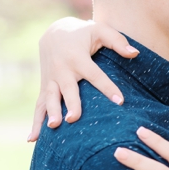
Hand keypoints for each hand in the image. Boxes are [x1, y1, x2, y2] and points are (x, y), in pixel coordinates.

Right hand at [28, 17, 136, 140]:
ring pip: (49, 98)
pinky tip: (33, 139)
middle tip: (73, 118)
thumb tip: (135, 54)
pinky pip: (38, 106)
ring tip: (54, 126)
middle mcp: (63, 71)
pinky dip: (35, 122)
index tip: (120, 101)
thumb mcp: (100, 30)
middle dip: (70, 103)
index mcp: (78, 58)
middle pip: (68, 89)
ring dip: (51, 112)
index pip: (96, 75)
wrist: (53, 33)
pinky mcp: (44, 88)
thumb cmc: (82, 34)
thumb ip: (118, 41)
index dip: (108, 88)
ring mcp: (51, 80)